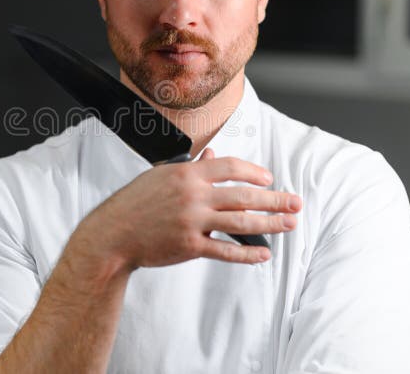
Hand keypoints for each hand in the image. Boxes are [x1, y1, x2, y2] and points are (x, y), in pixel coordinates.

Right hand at [74, 148, 301, 270]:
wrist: (113, 233)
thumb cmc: (136, 202)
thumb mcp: (162, 176)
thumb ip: (191, 168)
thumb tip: (212, 156)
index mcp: (187, 174)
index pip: (230, 167)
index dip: (254, 173)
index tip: (269, 179)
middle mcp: (193, 196)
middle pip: (244, 196)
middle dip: (275, 200)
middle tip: (296, 203)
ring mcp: (192, 222)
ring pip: (240, 222)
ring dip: (270, 224)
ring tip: (289, 224)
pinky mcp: (189, 247)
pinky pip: (225, 250)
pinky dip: (247, 253)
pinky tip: (263, 253)